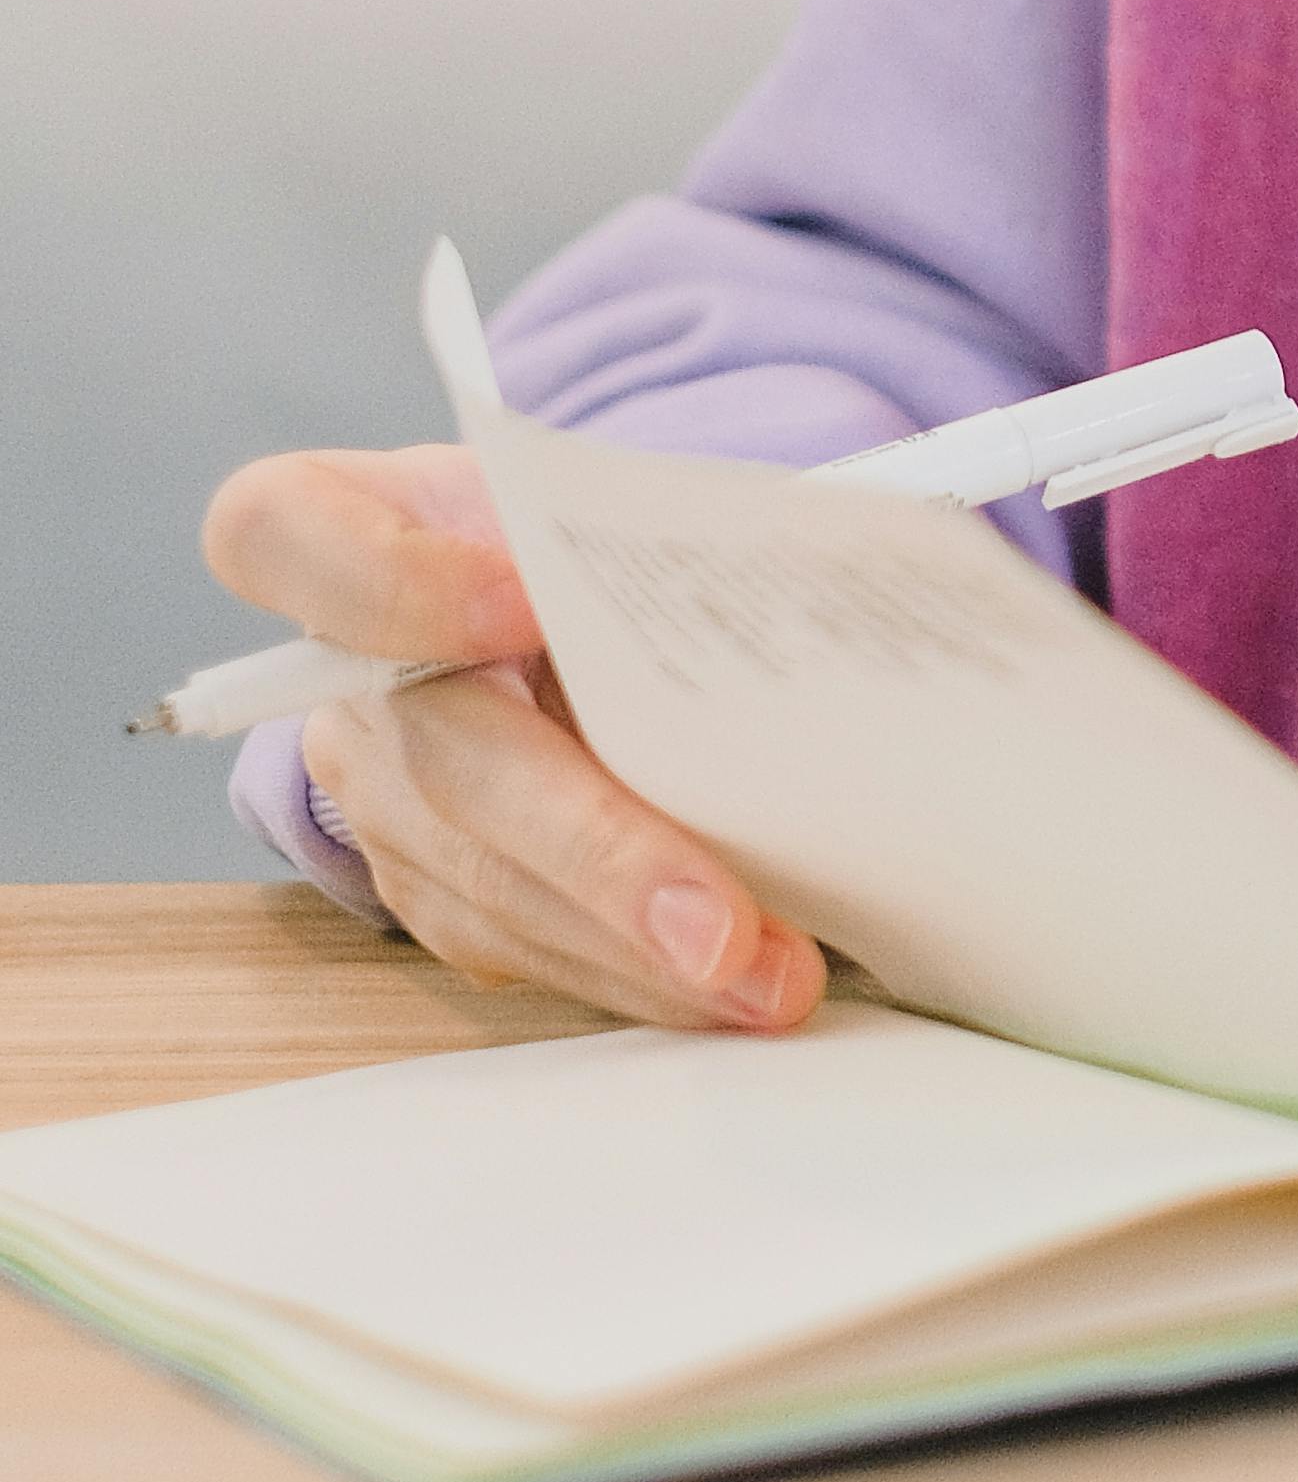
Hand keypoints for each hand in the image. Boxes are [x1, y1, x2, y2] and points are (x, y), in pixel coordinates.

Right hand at [196, 442, 824, 1039]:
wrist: (555, 597)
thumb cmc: (586, 534)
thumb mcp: (601, 493)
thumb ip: (655, 533)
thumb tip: (824, 597)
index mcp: (350, 522)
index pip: (289, 534)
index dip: (396, 580)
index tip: (523, 605)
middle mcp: (340, 670)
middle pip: (442, 763)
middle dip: (599, 854)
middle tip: (717, 926)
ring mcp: (375, 792)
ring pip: (487, 889)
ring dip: (635, 951)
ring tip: (767, 980)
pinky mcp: (426, 885)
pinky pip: (520, 947)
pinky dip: (629, 973)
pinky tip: (722, 988)